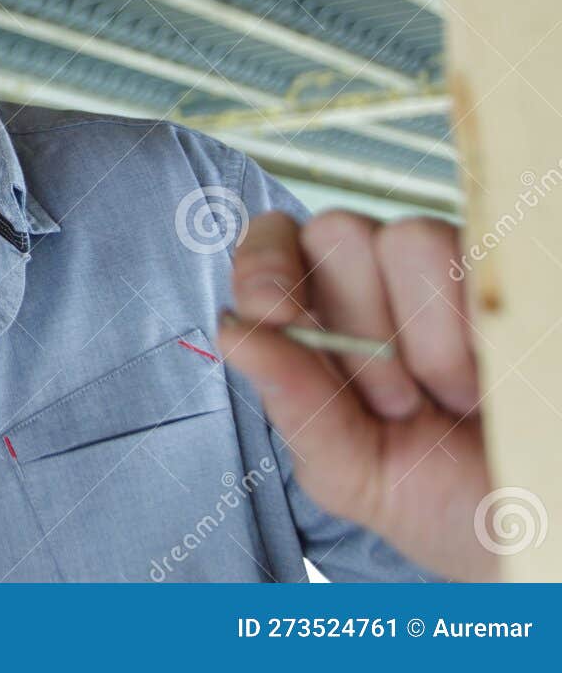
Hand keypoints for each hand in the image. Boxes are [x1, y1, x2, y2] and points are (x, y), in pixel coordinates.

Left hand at [218, 210, 494, 580]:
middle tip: (393, 403)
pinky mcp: (505, 279)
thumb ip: (294, 401)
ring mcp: (452, 278)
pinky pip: (470, 259)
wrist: (540, 530)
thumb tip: (231, 331)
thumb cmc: (446, 506)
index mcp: (324, 323)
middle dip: (353, 323)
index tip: (274, 316)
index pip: (272, 243)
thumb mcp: (354, 474)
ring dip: (421, 336)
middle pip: (332, 233)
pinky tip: (489, 383)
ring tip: (449, 399)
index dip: (265, 266)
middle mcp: (383, 286)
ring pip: (404, 238)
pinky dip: (469, 329)